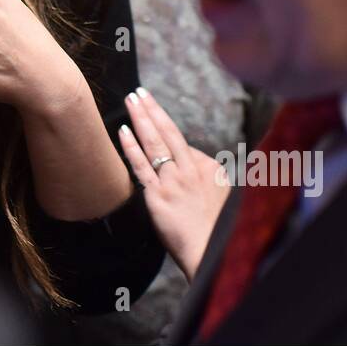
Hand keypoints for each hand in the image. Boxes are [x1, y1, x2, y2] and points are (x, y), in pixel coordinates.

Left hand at [118, 87, 229, 279]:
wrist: (211, 253)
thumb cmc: (219, 233)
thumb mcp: (224, 200)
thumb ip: (210, 180)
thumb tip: (198, 168)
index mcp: (209, 169)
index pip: (183, 145)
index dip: (167, 132)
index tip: (155, 118)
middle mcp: (190, 170)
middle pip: (169, 132)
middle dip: (153, 110)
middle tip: (140, 92)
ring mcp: (172, 181)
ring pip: (154, 142)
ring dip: (141, 118)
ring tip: (131, 100)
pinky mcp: (157, 196)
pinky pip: (141, 165)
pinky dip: (131, 146)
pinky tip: (122, 130)